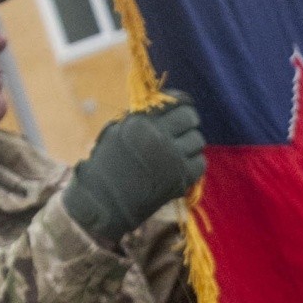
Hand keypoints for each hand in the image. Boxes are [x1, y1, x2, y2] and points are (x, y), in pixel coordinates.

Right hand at [63, 98, 205, 247]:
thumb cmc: (105, 164)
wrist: (102, 201)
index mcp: (142, 123)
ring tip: (179, 149)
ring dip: (190, 143)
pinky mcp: (180, 180)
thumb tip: (166, 106)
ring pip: (198, 141)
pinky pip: (200, 163)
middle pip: (191, 118)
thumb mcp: (117, 131)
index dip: (182, 102)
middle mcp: (160, 138)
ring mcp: (172, 160)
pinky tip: (181, 165)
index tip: (182, 106)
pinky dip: (193, 163)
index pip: (177, 101)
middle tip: (182, 128)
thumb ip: (142, 118)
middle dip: (188, 121)